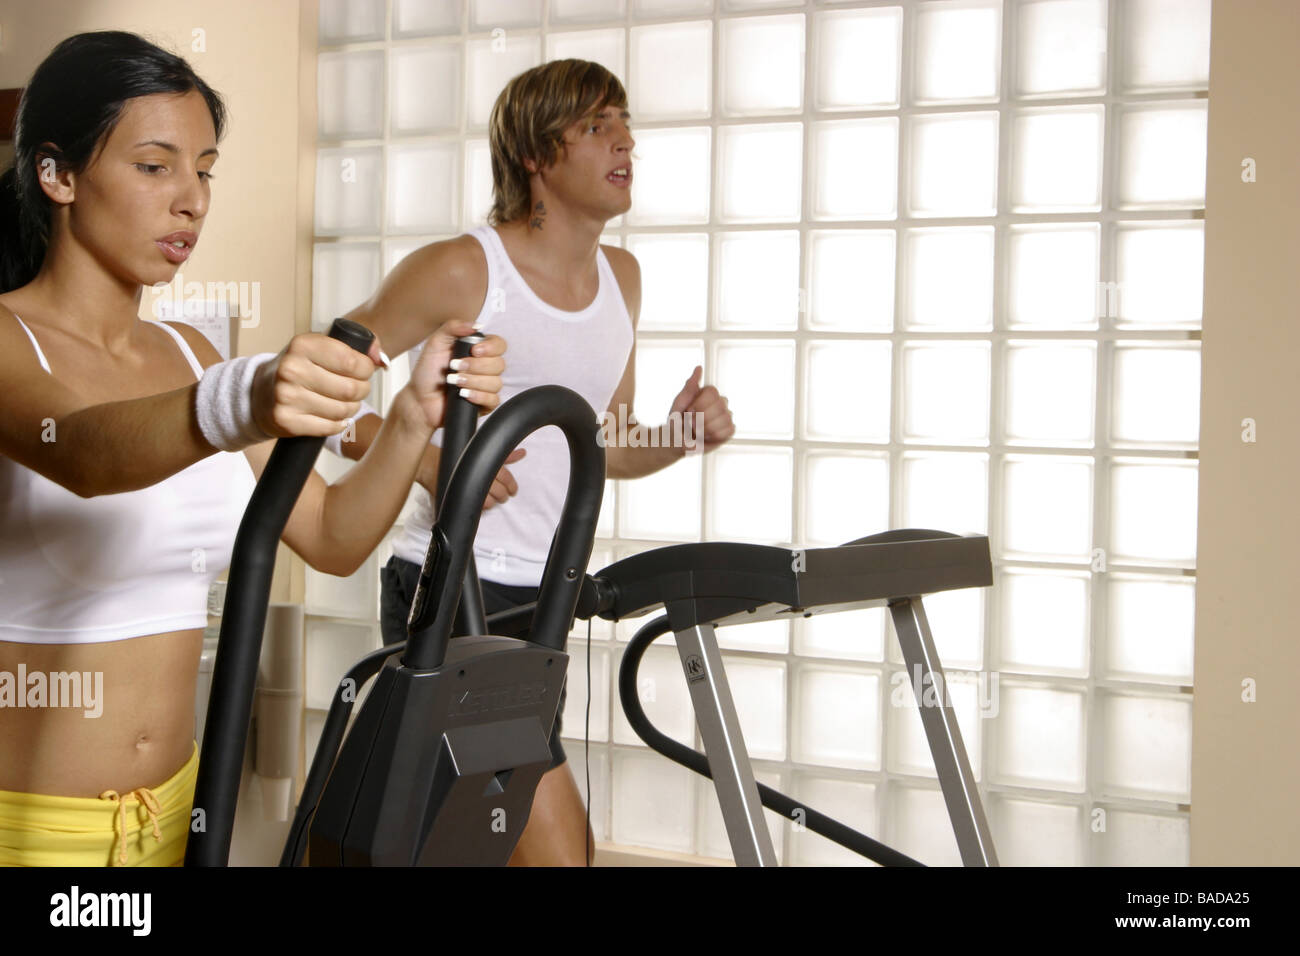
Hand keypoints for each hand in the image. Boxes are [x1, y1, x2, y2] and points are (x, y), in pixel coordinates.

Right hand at [251, 331, 380, 437]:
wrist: (259, 393)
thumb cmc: (298, 369)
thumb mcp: (320, 348)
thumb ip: (355, 348)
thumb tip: (381, 358)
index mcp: (302, 345)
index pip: (351, 361)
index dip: (366, 369)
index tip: (364, 371)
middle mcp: (291, 369)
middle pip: (350, 389)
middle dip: (362, 391)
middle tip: (358, 390)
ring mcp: (286, 397)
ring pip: (342, 410)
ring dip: (352, 409)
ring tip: (346, 403)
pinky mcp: (286, 421)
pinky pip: (330, 427)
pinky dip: (339, 424)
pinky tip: (335, 417)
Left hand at [405, 322, 505, 430]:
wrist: (420, 398)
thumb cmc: (428, 373)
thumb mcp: (436, 343)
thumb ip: (453, 327)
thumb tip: (475, 325)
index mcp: (478, 351)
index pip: (499, 345)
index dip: (491, 347)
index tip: (474, 350)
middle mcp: (485, 368)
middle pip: (499, 364)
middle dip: (475, 366)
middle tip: (455, 367)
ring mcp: (486, 387)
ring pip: (495, 383)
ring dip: (473, 381)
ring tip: (454, 382)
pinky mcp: (485, 404)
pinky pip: (493, 400)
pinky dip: (478, 396)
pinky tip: (464, 394)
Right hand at [414, 435, 526, 512]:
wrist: (432, 463)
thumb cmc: (458, 456)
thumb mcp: (483, 452)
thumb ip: (505, 455)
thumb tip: (523, 452)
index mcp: (486, 463)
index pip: (506, 477)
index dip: (512, 486)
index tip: (513, 491)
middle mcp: (480, 475)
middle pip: (500, 492)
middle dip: (504, 495)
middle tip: (504, 496)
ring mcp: (470, 487)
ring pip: (490, 502)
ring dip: (493, 502)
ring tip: (492, 499)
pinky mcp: (461, 496)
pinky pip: (477, 507)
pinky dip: (481, 507)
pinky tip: (481, 502)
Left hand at [669, 366, 733, 452]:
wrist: (676, 441)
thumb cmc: (676, 420)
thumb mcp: (680, 402)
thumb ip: (690, 386)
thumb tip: (699, 368)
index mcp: (708, 394)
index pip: (713, 392)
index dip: (700, 403)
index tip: (688, 410)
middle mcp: (720, 403)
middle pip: (720, 405)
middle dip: (702, 417)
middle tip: (690, 423)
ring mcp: (726, 416)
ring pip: (725, 418)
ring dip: (706, 428)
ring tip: (697, 431)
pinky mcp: (729, 430)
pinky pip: (728, 430)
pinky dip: (714, 436)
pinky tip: (706, 436)